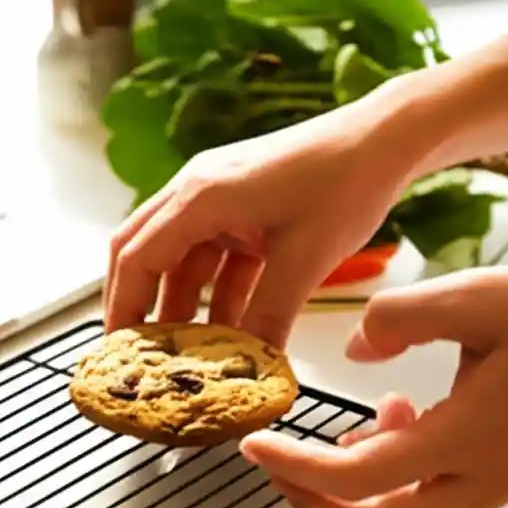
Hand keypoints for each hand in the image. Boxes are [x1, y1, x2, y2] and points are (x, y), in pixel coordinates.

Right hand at [103, 90, 424, 346]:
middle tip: (139, 355)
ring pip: (182, 259)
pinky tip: (234, 329)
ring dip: (185, 305)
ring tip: (189, 354)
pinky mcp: (244, 206)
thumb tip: (249, 368)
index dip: (122, 308)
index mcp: (200, 196)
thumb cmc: (346, 180)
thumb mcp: (305, 258)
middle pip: (142, 252)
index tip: (119, 353)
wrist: (387, 139)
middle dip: (138, 306)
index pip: (136, 257)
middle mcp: (198, 191)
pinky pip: (217, 256)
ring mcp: (220, 197)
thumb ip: (269, 315)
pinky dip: (219, 293)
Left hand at [240, 265, 507, 507]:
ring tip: (351, 433)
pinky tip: (407, 415)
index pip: (356, 476)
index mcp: (464, 436)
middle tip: (284, 464)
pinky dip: (410, 474)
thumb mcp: (474, 297)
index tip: (256, 448)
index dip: (294, 468)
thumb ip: (399, 320)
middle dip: (318, 501)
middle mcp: (482, 474)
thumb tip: (355, 347)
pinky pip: (446, 496)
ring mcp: (503, 481)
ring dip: (367, 491)